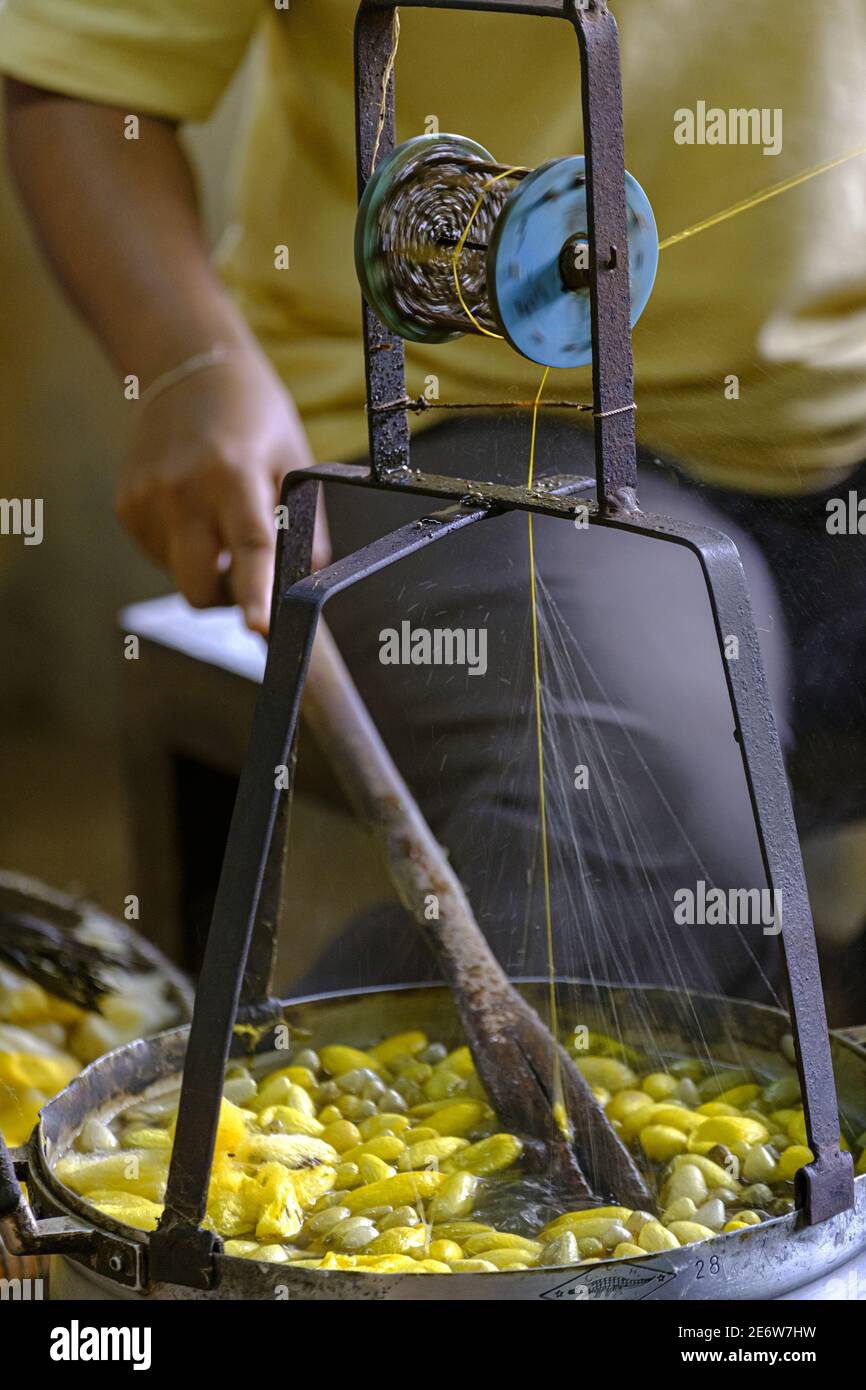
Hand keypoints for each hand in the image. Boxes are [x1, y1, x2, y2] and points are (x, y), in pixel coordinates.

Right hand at [116, 349, 329, 631]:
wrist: (190, 369)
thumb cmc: (256, 419)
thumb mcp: (295, 462)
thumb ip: (305, 528)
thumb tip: (306, 587)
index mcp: (234, 476)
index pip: (249, 548)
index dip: (255, 594)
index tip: (260, 628)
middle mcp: (183, 490)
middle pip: (198, 587)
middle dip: (225, 598)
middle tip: (246, 570)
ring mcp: (146, 498)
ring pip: (179, 575)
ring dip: (204, 564)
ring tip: (217, 512)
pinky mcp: (125, 504)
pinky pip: (160, 554)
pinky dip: (181, 545)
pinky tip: (192, 504)